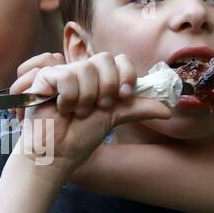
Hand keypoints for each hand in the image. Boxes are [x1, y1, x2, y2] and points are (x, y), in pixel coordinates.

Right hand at [12, 53, 170, 180]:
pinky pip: (66, 76)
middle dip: (107, 87)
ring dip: (86, 98)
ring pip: (85, 69)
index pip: (119, 59)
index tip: (124, 95)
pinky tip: (62, 108)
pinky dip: (68, 97)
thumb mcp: (114, 119)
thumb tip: (168, 110)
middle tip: (100, 107)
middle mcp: (82, 72)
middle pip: (104, 59)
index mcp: (99, 79)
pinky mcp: (45, 78)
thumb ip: (137, 109)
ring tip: (77, 113)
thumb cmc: (81, 137)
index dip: (125, 74)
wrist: (59, 153)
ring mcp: (63, 73)